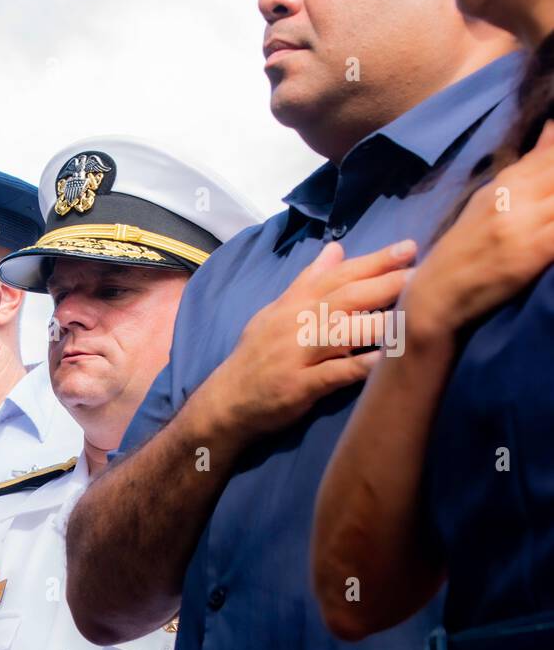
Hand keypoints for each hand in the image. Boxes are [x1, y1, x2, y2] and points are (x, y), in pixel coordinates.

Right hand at [201, 238, 416, 441]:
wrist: (226, 402)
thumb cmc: (256, 357)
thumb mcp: (275, 313)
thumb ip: (307, 282)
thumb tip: (336, 249)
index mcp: (293, 305)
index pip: (337, 276)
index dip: (373, 261)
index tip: (409, 248)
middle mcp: (295, 324)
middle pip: (345, 298)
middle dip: (386, 284)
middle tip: (423, 273)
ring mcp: (296, 355)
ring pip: (342, 333)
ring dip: (380, 322)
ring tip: (416, 312)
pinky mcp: (298, 386)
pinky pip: (334, 374)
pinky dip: (361, 367)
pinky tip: (386, 362)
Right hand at [405, 120, 553, 337]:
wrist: (434, 296)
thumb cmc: (461, 251)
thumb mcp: (487, 201)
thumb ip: (526, 167)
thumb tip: (552, 127)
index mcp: (505, 183)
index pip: (553, 153)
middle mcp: (515, 197)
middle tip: (553, 204)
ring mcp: (523, 224)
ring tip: (552, 217)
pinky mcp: (532, 252)